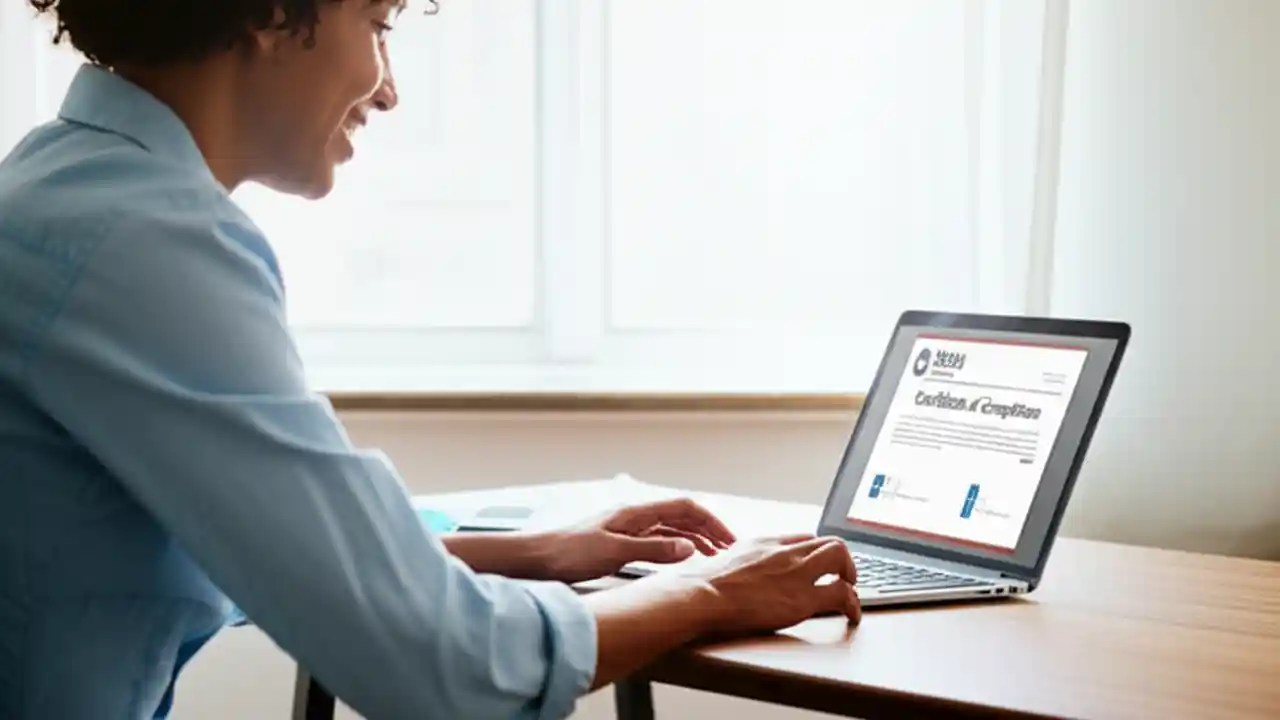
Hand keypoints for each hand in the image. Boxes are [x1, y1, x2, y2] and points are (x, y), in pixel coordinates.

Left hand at [544, 498, 736, 582]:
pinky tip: (681, 560)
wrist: (536, 559)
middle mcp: (635, 516)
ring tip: (712, 558)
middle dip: (708, 531)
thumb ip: (653, 549)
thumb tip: (691, 547)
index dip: (711, 522)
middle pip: (681, 516)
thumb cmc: (570, 553)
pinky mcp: (620, 543)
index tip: (730, 542)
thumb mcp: (614, 552)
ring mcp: (628, 529)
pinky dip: (676, 547)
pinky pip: (658, 540)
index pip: (685, 507)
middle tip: (729, 553)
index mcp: (636, 512)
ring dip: (694, 540)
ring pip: (671, 529)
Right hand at [692, 534, 861, 633]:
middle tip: (843, 576)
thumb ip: (744, 560)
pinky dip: (853, 604)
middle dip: (842, 560)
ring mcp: (795, 572)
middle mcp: (785, 552)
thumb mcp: (727, 559)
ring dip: (851, 575)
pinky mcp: (802, 598)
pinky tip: (852, 614)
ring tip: (850, 592)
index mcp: (766, 542)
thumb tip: (744, 569)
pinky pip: (841, 594)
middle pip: (828, 541)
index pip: (806, 538)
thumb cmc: (706, 584)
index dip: (818, 553)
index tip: (822, 565)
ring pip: (840, 557)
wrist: (703, 596)